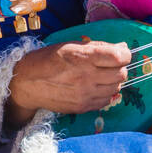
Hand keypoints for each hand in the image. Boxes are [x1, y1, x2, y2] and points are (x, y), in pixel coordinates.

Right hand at [6, 39, 131, 125]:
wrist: (27, 84)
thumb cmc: (48, 60)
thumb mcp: (71, 45)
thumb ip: (98, 47)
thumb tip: (123, 47)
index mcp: (82, 57)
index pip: (119, 57)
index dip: (124, 54)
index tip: (120, 53)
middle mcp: (86, 77)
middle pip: (121, 74)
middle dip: (119, 68)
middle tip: (109, 65)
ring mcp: (85, 94)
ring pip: (116, 88)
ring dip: (113, 81)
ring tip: (100, 76)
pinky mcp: (83, 107)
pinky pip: (106, 101)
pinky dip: (106, 93)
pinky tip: (95, 87)